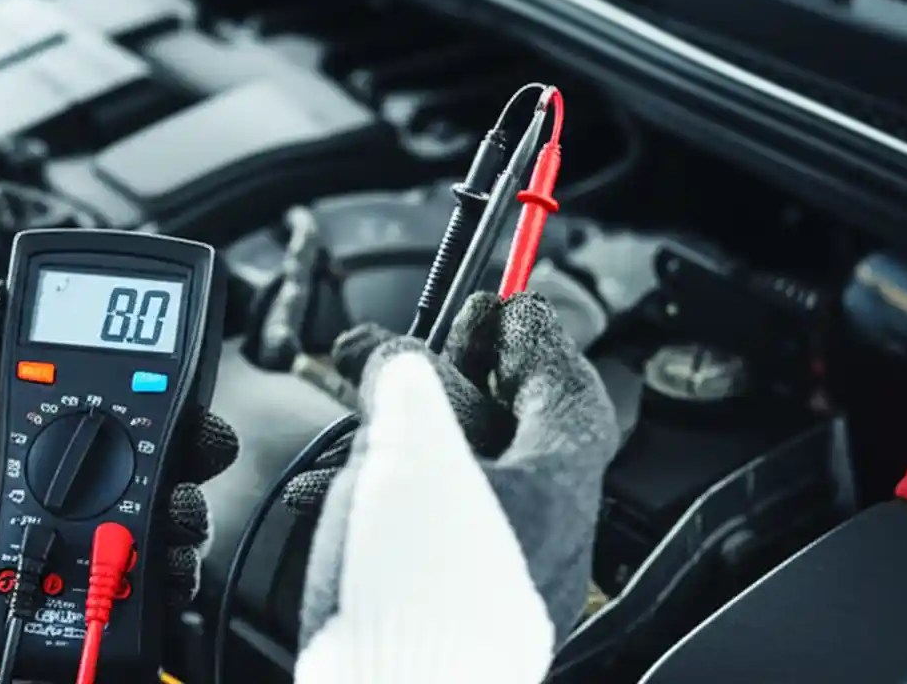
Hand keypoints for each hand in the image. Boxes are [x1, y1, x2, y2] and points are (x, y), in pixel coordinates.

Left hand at [0, 273, 238, 682]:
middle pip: (175, 447)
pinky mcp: (118, 583)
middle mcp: (92, 480)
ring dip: (194, 503)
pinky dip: (181, 564)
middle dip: (201, 439)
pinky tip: (163, 558)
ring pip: (185, 504)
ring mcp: (108, 532)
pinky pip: (172, 570)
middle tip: (197, 442)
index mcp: (55, 435)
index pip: (126, 394)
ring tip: (173, 508)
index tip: (174, 369)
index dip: (162, 378)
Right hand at [289, 292, 620, 645]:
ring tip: (366, 405)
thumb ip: (403, 390)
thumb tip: (399, 361)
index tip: (502, 307)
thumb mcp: (405, 455)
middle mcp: (539, 534)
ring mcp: (496, 571)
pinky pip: (430, 522)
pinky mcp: (450, 601)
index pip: (565, 390)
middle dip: (459, 378)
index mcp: (552, 490)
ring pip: (462, 473)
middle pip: (513, 429)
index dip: (531, 339)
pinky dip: (391, 487)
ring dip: (414, 430)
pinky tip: (341, 481)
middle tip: (423, 347)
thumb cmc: (412, 595)